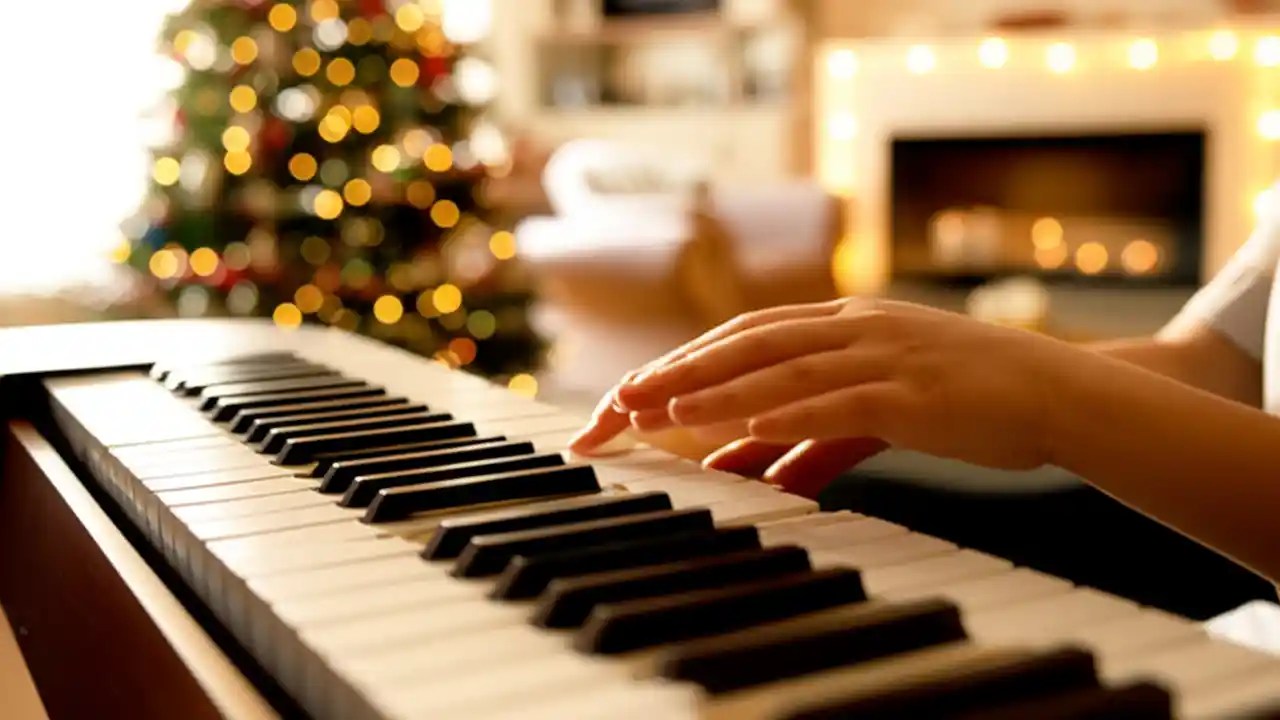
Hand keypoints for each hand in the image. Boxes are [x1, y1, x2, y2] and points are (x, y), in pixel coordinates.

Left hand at [574, 298, 1083, 494]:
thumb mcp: (874, 415)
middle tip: (625, 396)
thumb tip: (741, 469)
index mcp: (847, 321)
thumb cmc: (965, 401)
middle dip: (683, 369)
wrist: (1057, 393)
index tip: (637, 385)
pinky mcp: (913, 391)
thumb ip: (805, 441)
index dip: (688, 357)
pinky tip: (748, 425)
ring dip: (718, 388)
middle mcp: (857, 326)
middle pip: (750, 342)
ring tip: (663, 409)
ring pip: (784, 367)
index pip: (748, 332)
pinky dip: (791, 412)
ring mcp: (885, 353)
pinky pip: (841, 401)